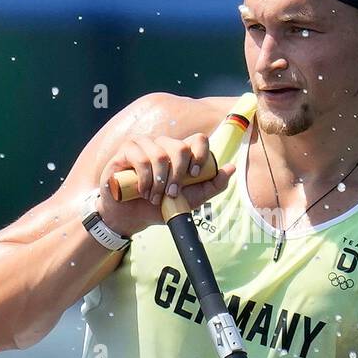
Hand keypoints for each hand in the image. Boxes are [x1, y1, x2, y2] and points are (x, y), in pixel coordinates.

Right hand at [96, 132, 236, 236]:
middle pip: (180, 147)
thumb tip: (231, 167)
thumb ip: (212, 185)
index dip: (200, 154)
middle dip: (178, 175)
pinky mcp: (126, 151)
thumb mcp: (191, 201)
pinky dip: (144, 179)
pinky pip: (140, 158)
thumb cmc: (160, 207)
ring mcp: (144, 144)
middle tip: (171, 194)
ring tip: (154, 197)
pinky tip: (142, 190)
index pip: (198, 139)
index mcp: (180, 152)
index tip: (194, 175)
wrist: (131, 218)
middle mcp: (163, 144)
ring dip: (159, 182)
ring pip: (160, 155)